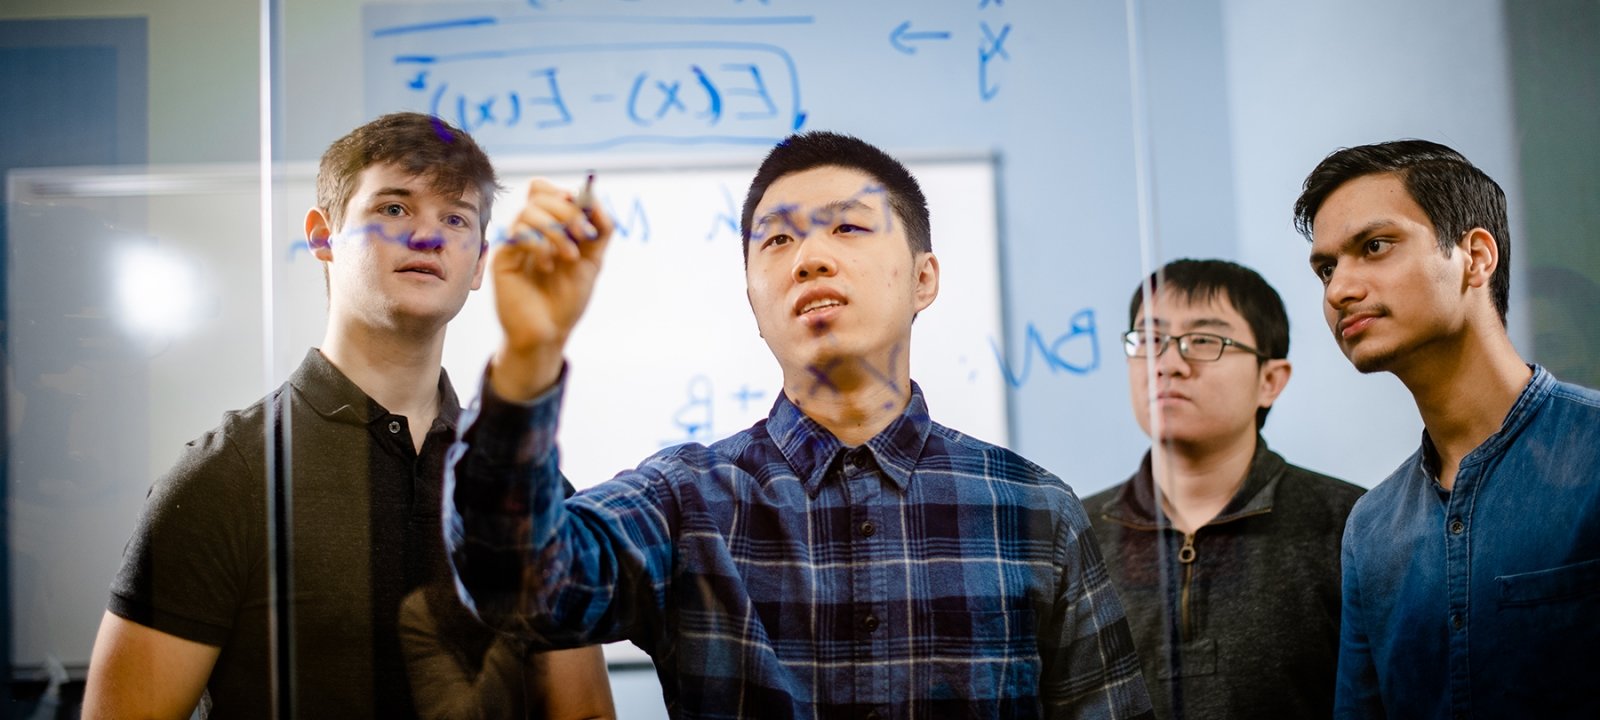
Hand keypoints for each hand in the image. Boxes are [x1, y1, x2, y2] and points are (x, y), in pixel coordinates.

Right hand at [490, 178, 613, 400]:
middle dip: (567, 212)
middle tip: (583, 235)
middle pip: (539, 194)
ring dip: (556, 231)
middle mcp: (530, 230)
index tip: (587, 213)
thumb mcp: (593, 261)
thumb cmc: (567, 299)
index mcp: (550, 226)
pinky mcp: (503, 257)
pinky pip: (518, 233)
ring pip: (529, 210)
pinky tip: (547, 266)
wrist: (549, 332)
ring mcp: (516, 242)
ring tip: (569, 257)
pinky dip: (539, 245)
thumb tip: (595, 200)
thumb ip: (600, 230)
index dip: (568, 195)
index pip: (548, 190)